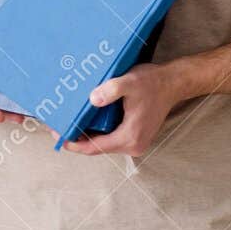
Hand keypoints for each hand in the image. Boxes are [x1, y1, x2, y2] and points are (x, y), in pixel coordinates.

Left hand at [62, 60, 192, 157]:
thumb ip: (111, 90)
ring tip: (69, 122)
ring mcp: (135, 142)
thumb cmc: (152, 82)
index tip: (57, 135)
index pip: (94, 148)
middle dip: (77, 138)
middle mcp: (133, 145)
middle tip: (58, 125)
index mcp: (130, 137)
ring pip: (103, 143)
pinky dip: (98, 131)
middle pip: (97, 147)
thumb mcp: (130, 81)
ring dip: (87, 134)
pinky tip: (87, 120)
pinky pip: (111, 138)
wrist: (173, 83)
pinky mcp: (136, 136)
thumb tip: (92, 100)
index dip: (73, 143)